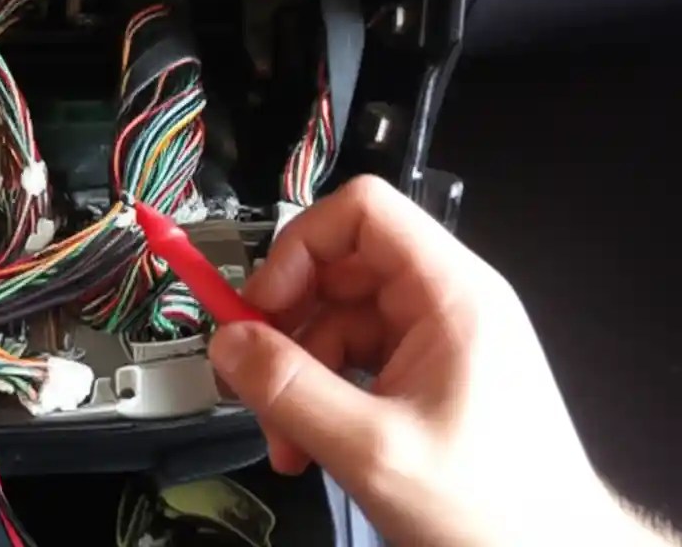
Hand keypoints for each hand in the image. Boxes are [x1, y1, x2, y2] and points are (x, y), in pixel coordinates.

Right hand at [208, 176, 628, 545]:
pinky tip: (307, 445)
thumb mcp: (372, 450)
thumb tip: (228, 344)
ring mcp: (435, 339)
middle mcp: (445, 303)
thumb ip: (289, 391)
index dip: (300, 247)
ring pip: (335, 321)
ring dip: (296, 376)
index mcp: (451, 294)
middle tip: (252, 372)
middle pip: (338, 270)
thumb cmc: (496, 510)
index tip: (260, 303)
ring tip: (285, 437)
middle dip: (285, 325)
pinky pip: (351, 361)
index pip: (362, 212)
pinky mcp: (425, 375)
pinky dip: (317, 398)